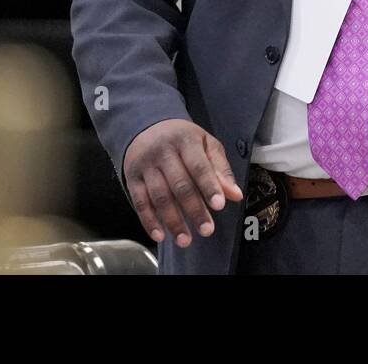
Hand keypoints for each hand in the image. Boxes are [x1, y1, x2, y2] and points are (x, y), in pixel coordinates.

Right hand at [123, 119, 244, 246]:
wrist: (145, 126)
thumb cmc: (182, 139)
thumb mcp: (205, 144)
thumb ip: (220, 168)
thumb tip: (235, 194)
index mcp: (186, 140)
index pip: (199, 166)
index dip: (209, 186)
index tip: (219, 206)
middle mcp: (163, 152)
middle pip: (179, 184)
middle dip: (194, 210)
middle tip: (207, 230)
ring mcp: (145, 165)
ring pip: (159, 196)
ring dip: (172, 221)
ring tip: (185, 240)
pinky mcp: (132, 178)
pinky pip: (139, 202)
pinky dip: (149, 221)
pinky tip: (160, 236)